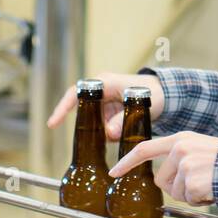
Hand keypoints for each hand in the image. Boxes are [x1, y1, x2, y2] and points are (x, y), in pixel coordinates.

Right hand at [46, 71, 164, 141]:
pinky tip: (124, 129)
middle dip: (93, 127)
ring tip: (125, 125)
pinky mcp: (109, 111)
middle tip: (109, 133)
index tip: (52, 124)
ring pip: (95, 122)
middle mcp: (101, 90)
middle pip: (85, 112)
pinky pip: (103, 126)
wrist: (165, 94)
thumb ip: (124, 121)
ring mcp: (104, 101)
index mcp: (104, 82)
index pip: (76, 94)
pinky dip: (111, 132)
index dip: (63, 108)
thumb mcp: (140, 108)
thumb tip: (108, 134)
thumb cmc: (153, 94)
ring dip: (106, 130)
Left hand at [110, 132, 217, 205]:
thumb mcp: (199, 147)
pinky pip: (188, 200)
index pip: (145, 149)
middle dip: (176, 186)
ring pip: (175, 192)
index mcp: (180, 139)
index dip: (127, 162)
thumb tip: (163, 177)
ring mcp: (186, 166)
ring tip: (208, 182)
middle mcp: (180, 150)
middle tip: (197, 181)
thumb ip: (179, 156)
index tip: (114, 172)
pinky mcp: (192, 182)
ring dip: (190, 194)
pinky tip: (212, 189)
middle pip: (161, 180)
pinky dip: (200, 200)